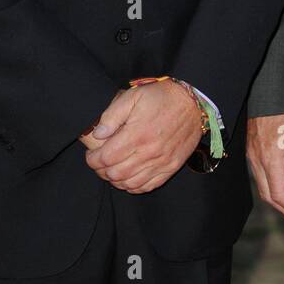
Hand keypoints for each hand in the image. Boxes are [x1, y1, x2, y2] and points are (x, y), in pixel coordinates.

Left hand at [82, 80, 201, 193]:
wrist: (193, 102)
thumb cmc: (161, 97)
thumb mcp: (133, 96)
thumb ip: (112, 115)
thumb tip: (98, 134)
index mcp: (137, 135)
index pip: (106, 158)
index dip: (93, 160)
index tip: (91, 156)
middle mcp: (149, 152)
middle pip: (115, 174)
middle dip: (101, 171)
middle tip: (99, 163)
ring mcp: (161, 162)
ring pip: (130, 184)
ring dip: (116, 180)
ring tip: (112, 171)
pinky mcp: (171, 167)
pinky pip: (148, 186)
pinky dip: (134, 187)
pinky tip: (128, 179)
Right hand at [246, 112, 283, 220]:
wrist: (268, 91)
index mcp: (270, 161)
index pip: (279, 194)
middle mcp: (257, 161)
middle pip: (268, 195)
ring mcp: (252, 155)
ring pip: (263, 185)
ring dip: (279, 196)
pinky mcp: (252, 148)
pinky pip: (261, 174)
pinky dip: (273, 183)